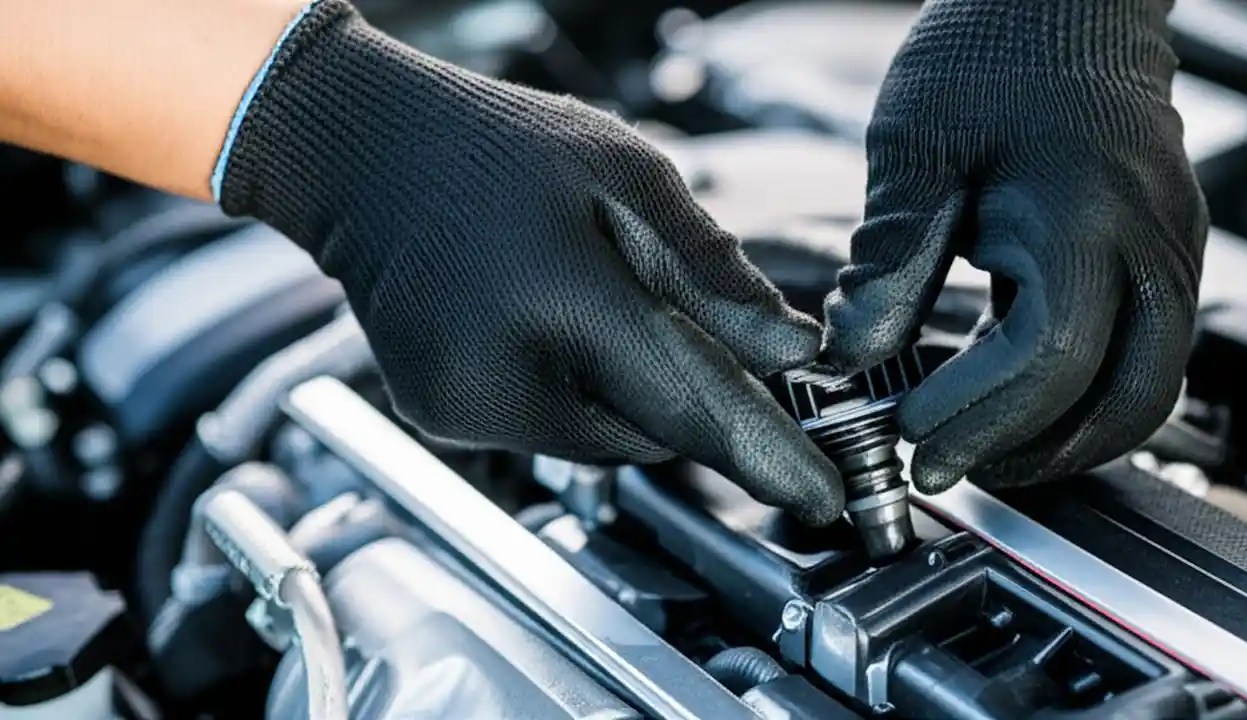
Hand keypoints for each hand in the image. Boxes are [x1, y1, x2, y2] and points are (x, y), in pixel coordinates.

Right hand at [216, 1, 844, 523]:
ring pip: (596, 433)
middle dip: (677, 388)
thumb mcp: (625, 174)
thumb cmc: (496, 148)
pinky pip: (542, 427)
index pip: (688, 402)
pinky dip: (566, 390)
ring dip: (619, 389)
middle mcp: (499, 370)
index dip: (763, 453)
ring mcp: (460, 404)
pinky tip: (536, 319)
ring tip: (577, 298)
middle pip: (645, 426)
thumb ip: (709, 268)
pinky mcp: (441, 416)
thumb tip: (785, 347)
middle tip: (652, 307)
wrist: (367, 151)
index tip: (818, 495)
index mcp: (558, 296)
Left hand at [823, 0, 1207, 493]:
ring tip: (981, 454)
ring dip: (1066, 439)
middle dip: (1034, 453)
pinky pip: (1142, 355)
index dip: (975, 413)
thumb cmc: (991, 49)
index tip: (911, 434)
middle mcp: (1148, 246)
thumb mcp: (914, 145)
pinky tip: (1015, 404)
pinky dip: (1083, 398)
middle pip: (1125, 402)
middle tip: (951, 471)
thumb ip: (890, 256)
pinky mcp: (1158, 254)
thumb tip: (851, 353)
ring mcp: (1168, 252)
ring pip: (1146, 392)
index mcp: (1084, 219)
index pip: (1047, 358)